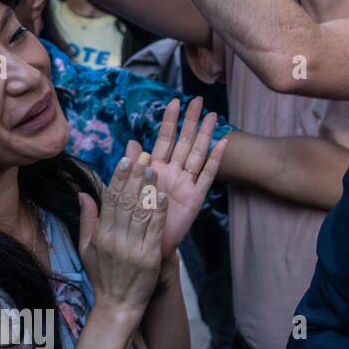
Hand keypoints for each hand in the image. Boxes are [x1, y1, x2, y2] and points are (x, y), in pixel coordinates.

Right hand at [77, 145, 167, 319]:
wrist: (118, 304)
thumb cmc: (104, 275)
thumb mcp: (87, 248)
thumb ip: (88, 220)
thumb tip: (83, 193)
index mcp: (101, 235)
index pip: (110, 200)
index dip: (118, 178)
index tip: (124, 160)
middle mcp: (115, 239)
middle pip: (126, 202)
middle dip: (134, 177)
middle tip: (142, 156)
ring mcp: (133, 248)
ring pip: (140, 212)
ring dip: (148, 189)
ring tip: (154, 169)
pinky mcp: (149, 256)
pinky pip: (155, 230)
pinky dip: (158, 212)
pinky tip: (162, 196)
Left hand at [145, 97, 227, 258]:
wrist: (145, 247)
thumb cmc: (135, 221)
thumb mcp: (127, 193)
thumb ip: (131, 168)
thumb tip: (131, 143)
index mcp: (154, 169)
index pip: (163, 140)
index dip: (169, 121)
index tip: (174, 102)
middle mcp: (172, 173)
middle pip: (184, 142)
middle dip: (190, 121)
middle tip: (197, 101)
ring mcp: (186, 184)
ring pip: (197, 154)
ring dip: (205, 135)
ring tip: (212, 115)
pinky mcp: (195, 198)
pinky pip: (207, 176)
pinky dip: (215, 160)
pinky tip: (222, 144)